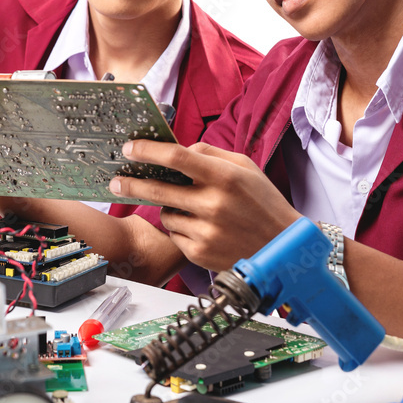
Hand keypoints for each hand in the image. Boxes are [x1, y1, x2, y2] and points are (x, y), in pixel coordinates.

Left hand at [109, 140, 301, 271]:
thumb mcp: (245, 167)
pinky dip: (180, 228)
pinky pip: (174, 234)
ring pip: (165, 213)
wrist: (284, 249)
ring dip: (168, 207)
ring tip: (192, 208)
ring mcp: (206, 232)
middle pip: (157, 188)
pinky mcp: (200, 253)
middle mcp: (213, 204)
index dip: (147, 151)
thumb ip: (210, 154)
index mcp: (225, 177)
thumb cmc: (264, 204)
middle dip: (131, 183)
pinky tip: (201, 227)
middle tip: (117, 181)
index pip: (176, 157)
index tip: (130, 148)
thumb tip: (178, 150)